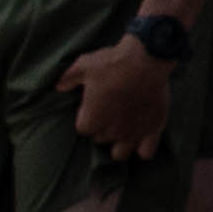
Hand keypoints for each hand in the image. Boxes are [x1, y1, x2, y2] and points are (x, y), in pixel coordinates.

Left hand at [65, 30, 174, 162]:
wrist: (146, 58)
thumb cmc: (113, 62)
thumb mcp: (84, 65)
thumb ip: (69, 78)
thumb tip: (59, 86)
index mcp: (92, 119)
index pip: (83, 128)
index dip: (87, 116)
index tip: (92, 103)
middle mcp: (112, 131)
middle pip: (101, 139)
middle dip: (102, 128)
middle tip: (109, 110)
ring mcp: (133, 133)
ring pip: (120, 153)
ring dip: (119, 143)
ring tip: (122, 128)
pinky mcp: (153, 129)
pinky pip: (146, 152)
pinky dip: (143, 148)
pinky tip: (142, 136)